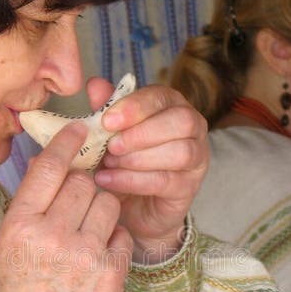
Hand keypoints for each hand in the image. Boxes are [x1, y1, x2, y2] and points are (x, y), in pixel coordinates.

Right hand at [0, 122, 132, 291]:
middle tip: (82, 196)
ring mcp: (85, 254)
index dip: (68, 143)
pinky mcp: (112, 272)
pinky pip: (122, 232)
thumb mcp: (8, 247)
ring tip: (90, 228)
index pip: (49, 169)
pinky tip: (99, 253)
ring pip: (108, 202)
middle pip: (84, 182)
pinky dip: (114, 236)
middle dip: (86, 183)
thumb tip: (56, 166)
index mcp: (20, 226)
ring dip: (102, 208)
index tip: (80, 129)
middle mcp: (53, 235)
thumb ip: (31, 207)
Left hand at [87, 78, 208, 263]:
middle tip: (111, 146)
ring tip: (109, 163)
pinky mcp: (189, 187)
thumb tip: (94, 84)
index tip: (107, 121)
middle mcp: (192, 128)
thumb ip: (105, 109)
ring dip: (139, 158)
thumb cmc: (123, 162)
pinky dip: (132, 180)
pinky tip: (108, 180)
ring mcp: (196, 158)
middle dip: (142, 132)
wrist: (132, 207)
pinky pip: (166, 181)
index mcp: (171, 105)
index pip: (161, 96)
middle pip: (181, 121)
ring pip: (180, 151)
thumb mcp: (109, 134)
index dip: (134, 107)